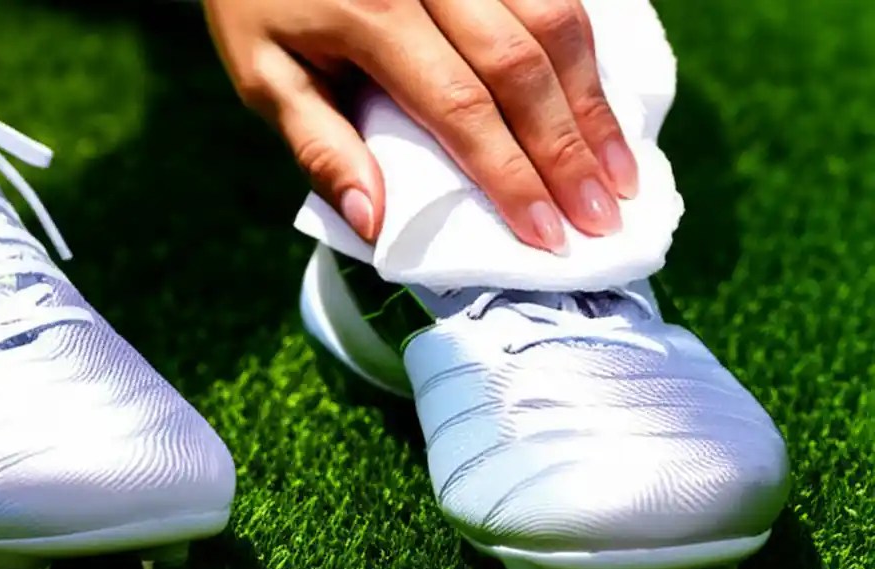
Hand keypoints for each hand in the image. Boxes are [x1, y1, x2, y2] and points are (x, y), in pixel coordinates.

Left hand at [202, 0, 636, 252]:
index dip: (511, 175)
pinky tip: (599, 99)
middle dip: (570, 149)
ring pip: (556, 17)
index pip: (461, 106)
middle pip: (524, 65)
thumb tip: (376, 222)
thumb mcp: (263, 75)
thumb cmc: (257, 2)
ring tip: (622, 171)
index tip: (547, 235)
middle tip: (605, 218)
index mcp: (372, 9)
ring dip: (593, 100)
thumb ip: (319, 144)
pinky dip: (584, 46)